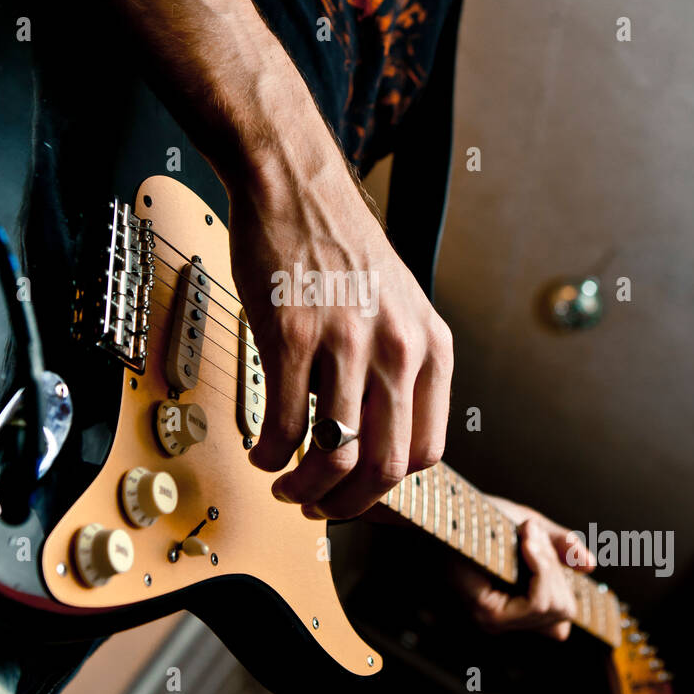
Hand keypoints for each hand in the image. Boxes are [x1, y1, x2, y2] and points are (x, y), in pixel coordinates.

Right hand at [228, 145, 452, 521]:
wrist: (296, 186)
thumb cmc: (339, 245)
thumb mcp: (398, 306)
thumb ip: (398, 367)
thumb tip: (376, 436)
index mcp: (431, 346)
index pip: (427, 451)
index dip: (389, 490)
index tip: (360, 496)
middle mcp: (398, 347)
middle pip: (385, 467)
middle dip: (347, 504)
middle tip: (318, 507)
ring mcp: (346, 342)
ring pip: (335, 455)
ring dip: (303, 487)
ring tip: (284, 483)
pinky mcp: (293, 336)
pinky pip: (285, 425)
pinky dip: (269, 453)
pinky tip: (261, 450)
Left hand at [449, 495, 595, 640]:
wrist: (449, 510)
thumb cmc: (482, 519)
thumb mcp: (533, 529)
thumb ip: (561, 547)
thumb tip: (590, 566)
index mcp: (517, 606)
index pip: (562, 614)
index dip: (561, 578)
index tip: (542, 544)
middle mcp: (507, 620)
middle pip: (564, 611)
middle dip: (556, 568)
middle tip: (532, 535)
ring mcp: (498, 622)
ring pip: (554, 607)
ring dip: (548, 564)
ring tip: (527, 537)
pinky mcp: (490, 616)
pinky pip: (539, 602)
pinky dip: (542, 570)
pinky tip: (527, 544)